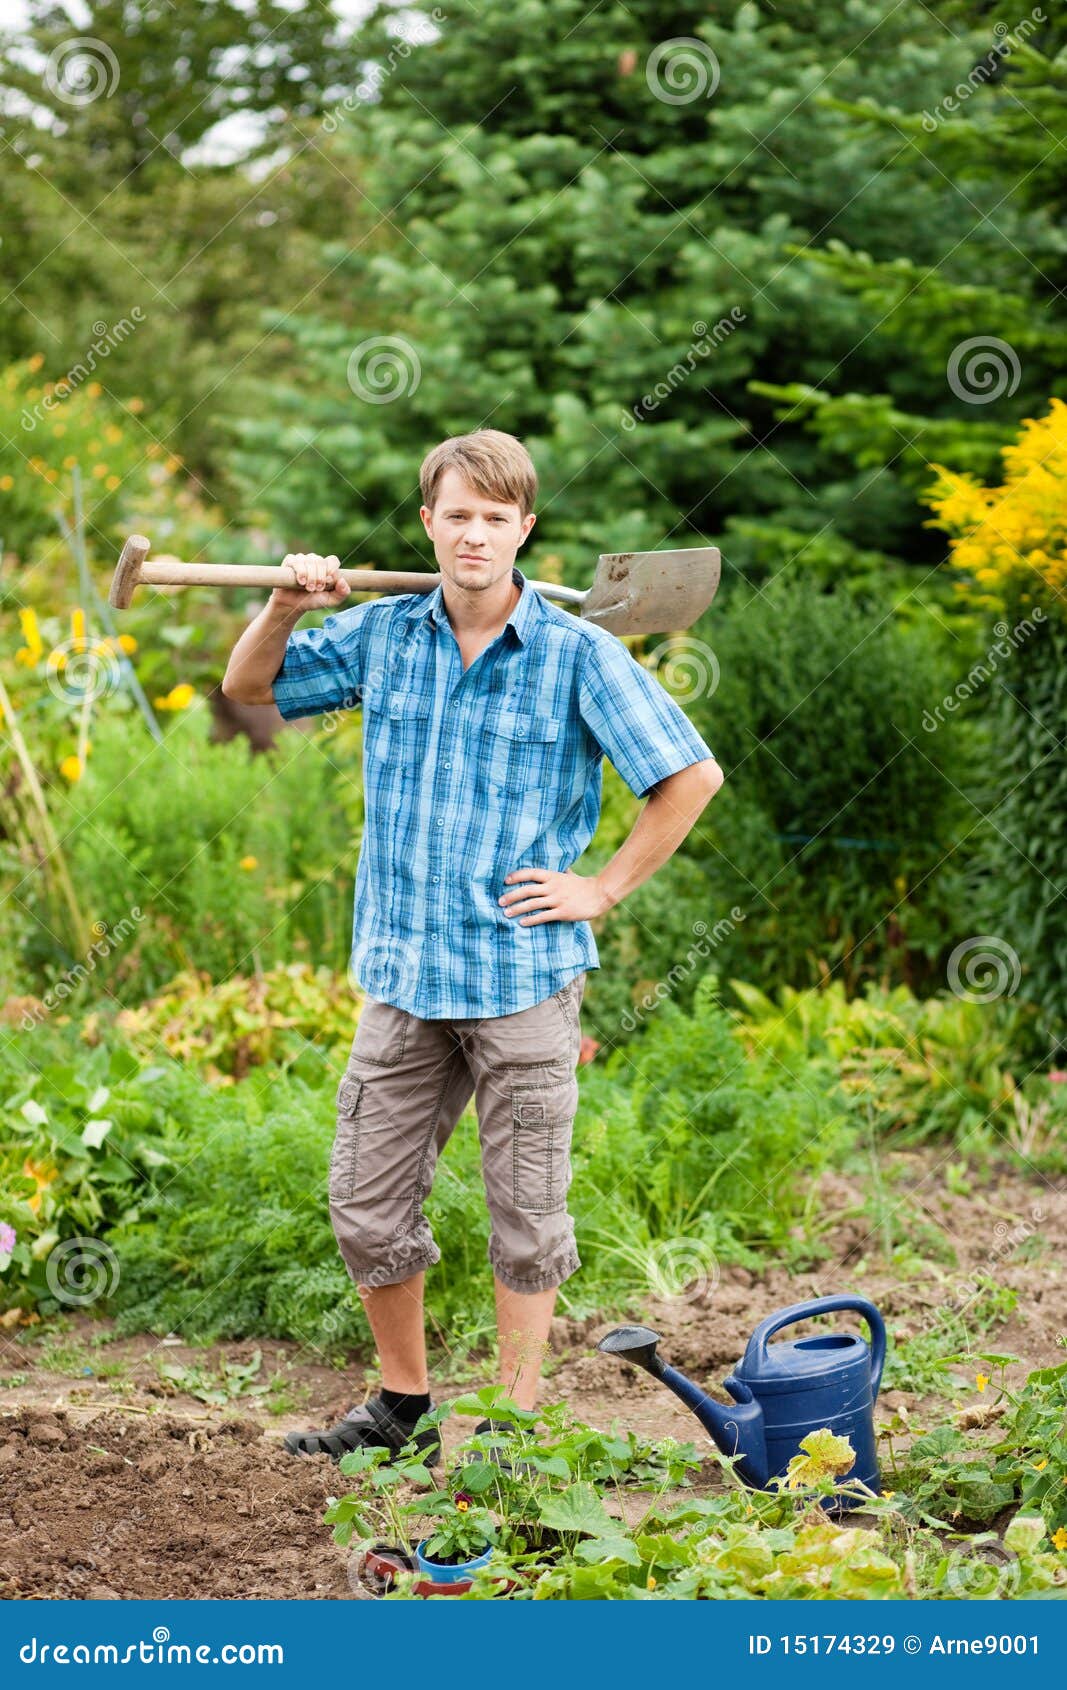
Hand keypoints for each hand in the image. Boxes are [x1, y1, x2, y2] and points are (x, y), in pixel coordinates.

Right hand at [271, 552, 349, 611]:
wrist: (293, 604)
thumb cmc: (312, 600)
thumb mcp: (330, 600)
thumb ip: (342, 593)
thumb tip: (342, 581)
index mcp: (326, 567)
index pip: (333, 560)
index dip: (332, 570)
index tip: (328, 582)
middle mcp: (315, 560)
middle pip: (321, 561)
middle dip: (320, 577)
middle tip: (316, 589)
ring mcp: (302, 559)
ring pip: (309, 561)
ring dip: (310, 577)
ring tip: (308, 588)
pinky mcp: (290, 560)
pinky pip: (297, 561)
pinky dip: (300, 572)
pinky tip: (300, 581)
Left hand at [498, 867, 612, 925]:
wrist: (600, 894)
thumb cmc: (583, 885)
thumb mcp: (570, 875)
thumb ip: (562, 872)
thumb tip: (561, 866)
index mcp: (553, 876)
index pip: (531, 873)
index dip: (517, 876)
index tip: (505, 880)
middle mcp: (553, 887)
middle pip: (527, 890)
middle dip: (512, 895)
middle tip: (500, 901)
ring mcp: (558, 899)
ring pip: (533, 904)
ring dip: (517, 908)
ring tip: (506, 913)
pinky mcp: (563, 912)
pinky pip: (543, 916)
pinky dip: (531, 920)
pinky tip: (522, 923)